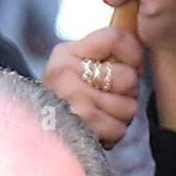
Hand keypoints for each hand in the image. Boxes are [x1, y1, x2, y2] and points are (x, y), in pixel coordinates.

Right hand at [43, 26, 143, 148]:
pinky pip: (118, 129)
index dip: (134, 53)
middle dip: (127, 93)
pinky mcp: (79, 128)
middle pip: (128, 77)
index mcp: (64, 55)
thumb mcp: (74, 67)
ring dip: (120, 116)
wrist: (36, 137)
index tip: (133, 67)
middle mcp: (63, 75)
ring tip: (101, 117)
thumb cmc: (63, 103)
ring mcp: (71, 102)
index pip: (115, 38)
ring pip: (128, 107)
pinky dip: (112, 135)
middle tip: (109, 99)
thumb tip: (140, 61)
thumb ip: (104, 53)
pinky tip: (97, 132)